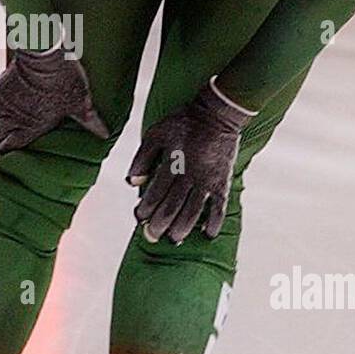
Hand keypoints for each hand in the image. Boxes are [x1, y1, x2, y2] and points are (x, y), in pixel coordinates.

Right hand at [0, 46, 109, 154]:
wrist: (44, 54)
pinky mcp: (0, 84)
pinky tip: (7, 91)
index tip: (1, 151)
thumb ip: (89, 120)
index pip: (9, 146)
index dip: (4, 149)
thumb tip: (104, 134)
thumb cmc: (64, 79)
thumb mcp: (80, 101)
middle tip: (1, 133)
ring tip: (5, 114)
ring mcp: (5, 101)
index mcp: (32, 126)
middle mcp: (14, 117)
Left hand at [128, 81, 255, 243]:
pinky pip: (220, 206)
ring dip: (183, 227)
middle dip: (161, 223)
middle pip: (173, 205)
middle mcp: (190, 173)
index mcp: (172, 161)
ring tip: (174, 239)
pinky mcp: (223, 181)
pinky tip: (207, 235)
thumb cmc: (182, 123)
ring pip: (194, 209)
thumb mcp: (156, 133)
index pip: (156, 191)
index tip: (138, 217)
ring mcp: (208, 179)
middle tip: (152, 236)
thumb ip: (142, 158)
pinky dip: (214, 221)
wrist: (217, 114)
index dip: (146, 207)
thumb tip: (131, 183)